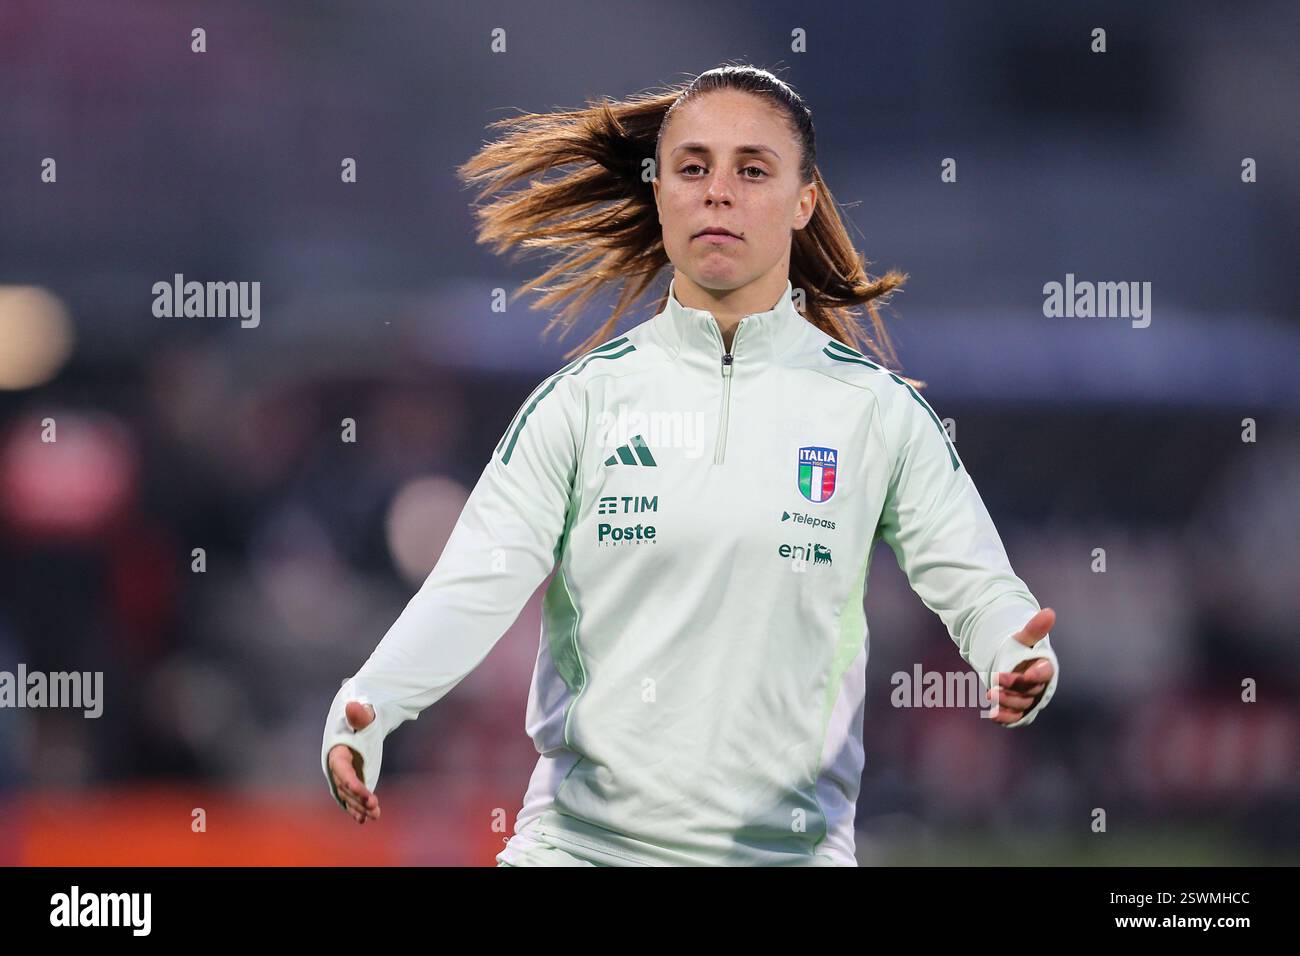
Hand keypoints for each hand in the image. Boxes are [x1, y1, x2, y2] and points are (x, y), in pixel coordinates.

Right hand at [327, 700, 380, 823]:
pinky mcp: (352, 779)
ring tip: (375, 815)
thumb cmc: (363, 715)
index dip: (352, 782)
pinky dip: (357, 808)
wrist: (361, 720)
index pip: (342, 770)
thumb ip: (359, 714)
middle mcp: (336, 766)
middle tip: (374, 807)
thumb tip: (352, 706)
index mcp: (336, 751)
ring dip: (360, 806)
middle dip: (358, 799)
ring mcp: (344, 774)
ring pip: (349, 795)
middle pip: (345, 787)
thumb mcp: (364, 714)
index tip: (365, 792)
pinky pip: (352, 797)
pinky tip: (367, 819)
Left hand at [987, 607, 1055, 725]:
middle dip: (1014, 686)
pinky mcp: (1018, 709)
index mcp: (1043, 668)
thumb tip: (1049, 612)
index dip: (1038, 674)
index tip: (1028, 674)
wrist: (1009, 664)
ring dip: (1007, 701)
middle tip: (996, 678)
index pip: (1045, 673)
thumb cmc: (1019, 650)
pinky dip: (1005, 718)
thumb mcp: (1023, 638)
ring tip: (990, 694)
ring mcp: (1029, 699)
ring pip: (1021, 704)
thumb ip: (1034, 629)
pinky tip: (992, 715)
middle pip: (1030, 690)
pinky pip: (1014, 717)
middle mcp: (1039, 686)